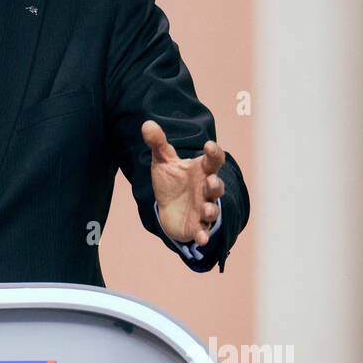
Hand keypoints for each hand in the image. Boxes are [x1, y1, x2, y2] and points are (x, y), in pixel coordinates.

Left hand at [141, 120, 224, 246]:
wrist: (167, 208)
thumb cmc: (172, 182)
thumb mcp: (163, 161)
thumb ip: (159, 144)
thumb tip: (146, 124)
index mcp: (202, 170)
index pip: (213, 160)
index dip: (214, 152)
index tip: (209, 145)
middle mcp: (206, 189)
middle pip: (217, 186)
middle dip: (215, 184)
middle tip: (210, 181)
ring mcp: (204, 209)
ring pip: (212, 210)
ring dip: (211, 210)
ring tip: (206, 209)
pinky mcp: (198, 226)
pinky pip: (203, 231)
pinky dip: (203, 235)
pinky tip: (201, 239)